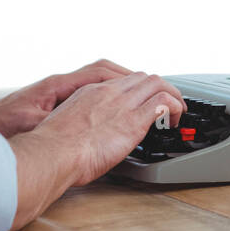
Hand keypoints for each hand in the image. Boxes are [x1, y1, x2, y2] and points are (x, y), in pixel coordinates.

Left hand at [0, 59, 134, 137]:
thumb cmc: (2, 126)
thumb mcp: (35, 122)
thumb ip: (60, 118)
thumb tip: (85, 120)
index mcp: (58, 85)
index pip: (100, 70)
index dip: (125, 76)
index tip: (146, 84)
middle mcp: (59, 85)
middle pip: (101, 71)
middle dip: (127, 77)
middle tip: (151, 88)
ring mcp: (56, 94)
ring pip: (94, 82)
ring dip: (116, 86)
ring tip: (137, 97)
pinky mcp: (52, 106)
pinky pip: (86, 95)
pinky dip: (104, 98)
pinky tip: (111, 112)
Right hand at [36, 71, 186, 184]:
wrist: (53, 153)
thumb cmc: (52, 147)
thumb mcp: (63, 125)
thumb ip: (77, 124)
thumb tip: (80, 136)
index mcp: (90, 92)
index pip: (122, 81)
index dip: (137, 90)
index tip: (142, 101)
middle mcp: (108, 93)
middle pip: (143, 77)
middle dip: (159, 87)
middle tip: (167, 104)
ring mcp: (122, 105)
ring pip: (157, 83)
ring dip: (172, 95)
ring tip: (178, 111)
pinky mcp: (133, 121)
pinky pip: (163, 103)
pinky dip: (174, 107)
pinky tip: (174, 121)